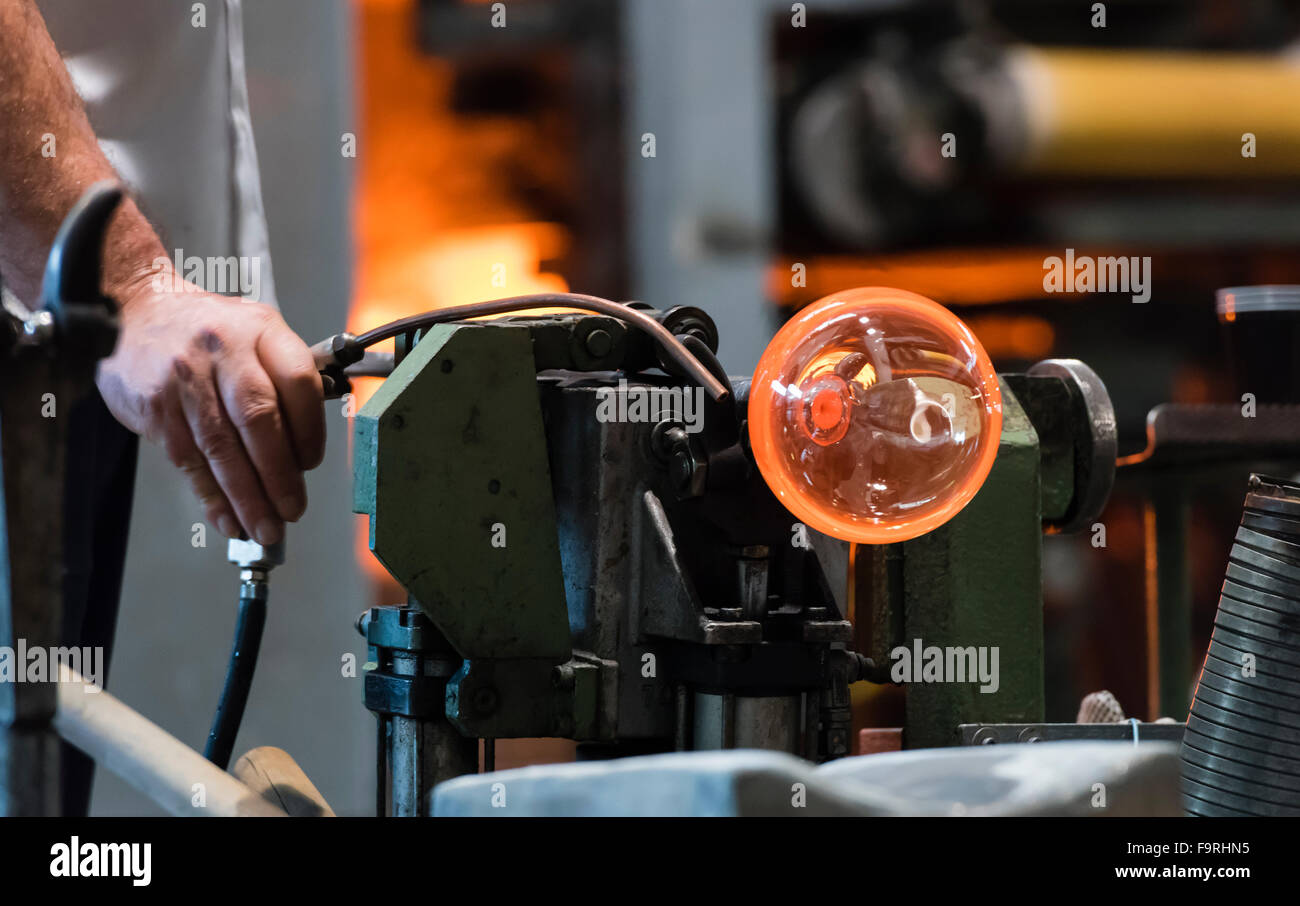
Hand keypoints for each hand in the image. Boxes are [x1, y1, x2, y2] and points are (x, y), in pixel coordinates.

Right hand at [96, 266, 325, 543]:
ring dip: (245, 495)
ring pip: (221, 446)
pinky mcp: (155, 404)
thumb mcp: (254, 334)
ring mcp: (185, 377)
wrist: (134, 311)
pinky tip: (227, 516)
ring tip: (264, 526)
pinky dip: (210, 494)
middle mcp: (223, 350)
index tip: (312, 463)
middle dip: (278, 475)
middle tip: (292, 509)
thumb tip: (302, 454)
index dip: (310, 431)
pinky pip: (188, 458)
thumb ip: (283, 382)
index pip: (298, 383)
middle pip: (258, 420)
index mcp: (260, 329)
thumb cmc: (208, 332)